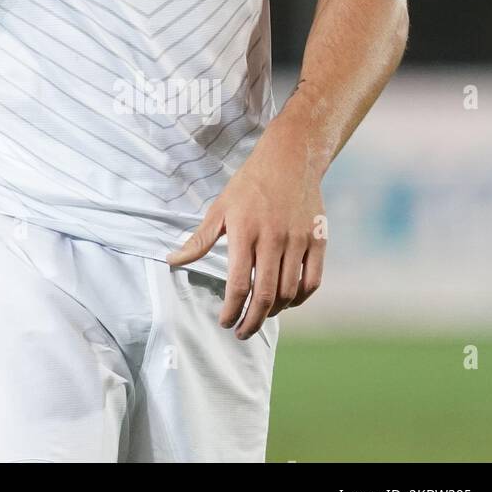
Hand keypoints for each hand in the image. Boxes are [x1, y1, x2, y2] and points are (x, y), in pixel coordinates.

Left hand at [166, 120, 326, 338]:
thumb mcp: (219, 208)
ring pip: (290, 292)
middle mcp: (273, 239)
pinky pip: (312, 281)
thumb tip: (172, 261)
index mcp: (245, 232)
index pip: (239, 284)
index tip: (225, 322)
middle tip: (242, 332)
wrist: (289, 160)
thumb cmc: (249, 185)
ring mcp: (299, 241)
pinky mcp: (318, 241)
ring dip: (275, 311)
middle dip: (252, 320)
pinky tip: (288, 302)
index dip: (232, 310)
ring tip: (260, 316)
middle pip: (266, 295)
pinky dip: (300, 299)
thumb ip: (200, 239)